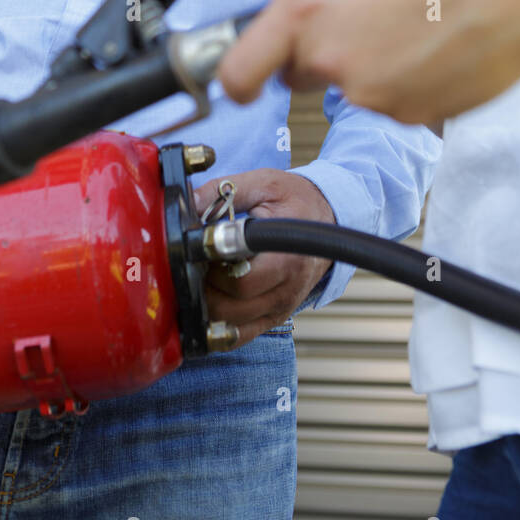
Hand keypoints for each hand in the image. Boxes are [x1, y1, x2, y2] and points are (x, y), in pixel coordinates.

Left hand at [192, 167, 334, 346]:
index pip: (240, 279)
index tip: (199, 249)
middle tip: (199, 263)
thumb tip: (189, 203)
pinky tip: (211, 305)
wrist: (330, 216)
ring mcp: (282, 305)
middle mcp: (287, 287)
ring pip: (231, 323)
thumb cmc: (297, 200)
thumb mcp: (263, 184)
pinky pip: (241, 335)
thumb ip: (225, 191)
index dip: (211, 267)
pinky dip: (220, 326)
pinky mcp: (276, 316)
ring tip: (206, 278)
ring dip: (209, 305)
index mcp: (286, 256)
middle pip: (230, 305)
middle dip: (205, 286)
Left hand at [194, 0, 519, 130]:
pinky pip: (395, 103)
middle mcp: (333, 60)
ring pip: (350, 86)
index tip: (248, 67)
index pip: (238, 73)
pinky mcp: (416, 115)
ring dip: (368, 61)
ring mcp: (376, 93)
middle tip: (363, 5)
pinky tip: (438, 39)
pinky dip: (408, 79)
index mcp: (308, 8)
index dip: (237, 72)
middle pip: (297, 75)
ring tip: (412, 14)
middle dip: (317, 47)